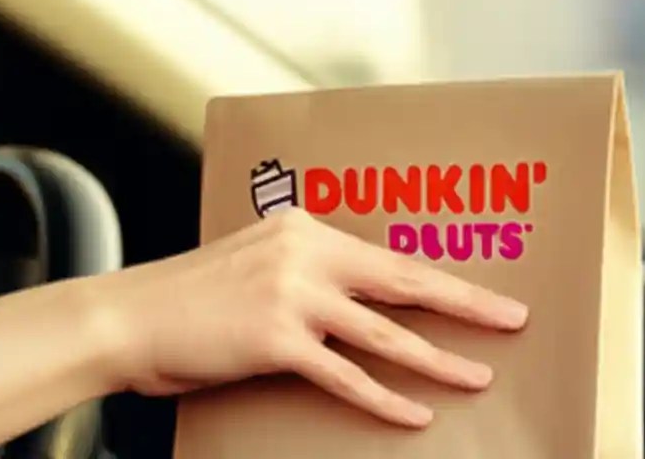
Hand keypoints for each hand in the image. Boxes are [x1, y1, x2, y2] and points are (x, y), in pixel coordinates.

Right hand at [91, 208, 528, 427]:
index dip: (442, 275)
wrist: (130, 318)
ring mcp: (292, 294)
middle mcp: (305, 252)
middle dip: (467, 303)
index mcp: (304, 228)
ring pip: (386, 332)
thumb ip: (304, 270)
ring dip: (438, 358)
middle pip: (404, 280)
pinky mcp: (276, 338)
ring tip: (478, 375)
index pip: (388, 255)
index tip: (483, 289)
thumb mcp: (254, 261)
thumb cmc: (190, 297)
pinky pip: (346, 375)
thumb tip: (354, 301)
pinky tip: (414, 415)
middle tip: (514, 319)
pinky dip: (384, 400)